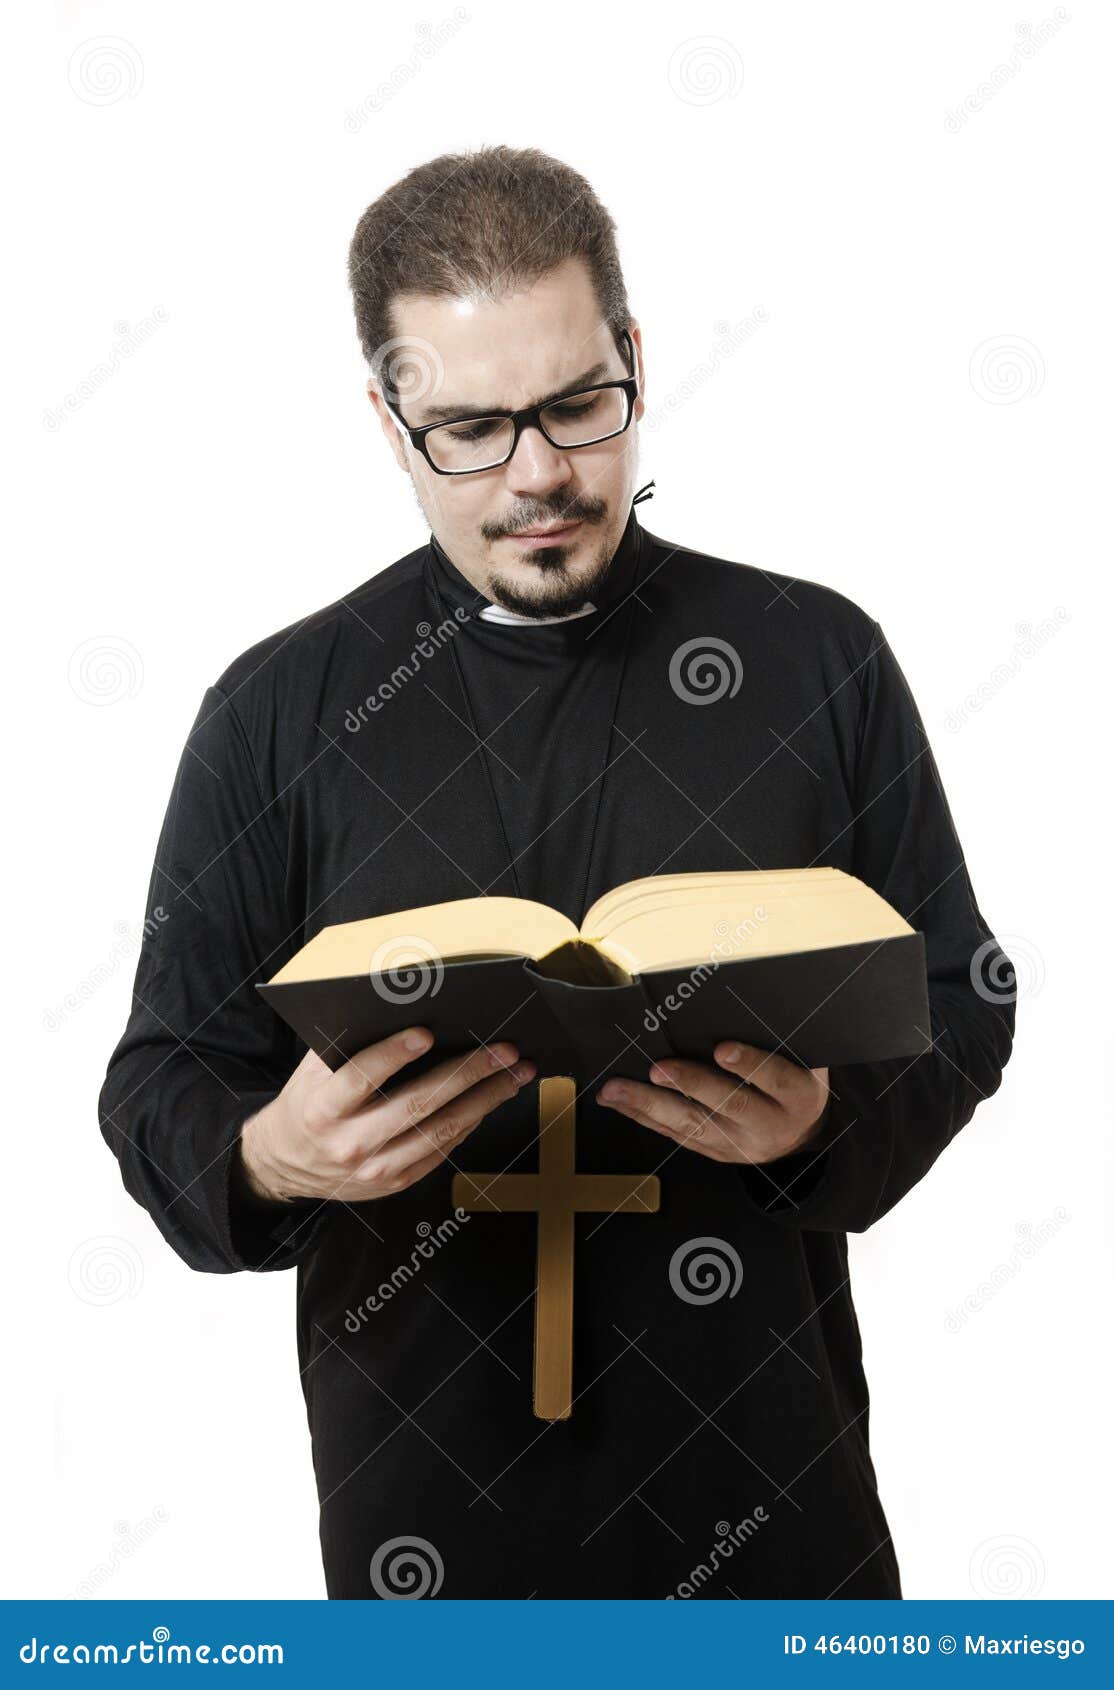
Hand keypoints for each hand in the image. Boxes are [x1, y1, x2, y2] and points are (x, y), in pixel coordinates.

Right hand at [239, 1028, 535, 1202]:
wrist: (287, 1163)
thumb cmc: (308, 1102)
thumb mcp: (313, 1071)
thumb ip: (347, 1045)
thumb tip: (398, 1008)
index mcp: (323, 1109)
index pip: (360, 1077)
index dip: (392, 1054)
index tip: (426, 1032)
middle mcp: (349, 1143)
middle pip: (417, 1105)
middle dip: (468, 1074)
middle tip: (505, 1051)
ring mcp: (375, 1169)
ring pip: (441, 1131)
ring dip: (485, 1100)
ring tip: (515, 1074)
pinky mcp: (396, 1182)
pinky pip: (442, 1150)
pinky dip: (471, 1122)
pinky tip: (491, 1099)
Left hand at [596, 1041, 829, 1163]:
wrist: (804, 1132)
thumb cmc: (798, 1079)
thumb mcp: (806, 1059)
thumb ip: (780, 1040)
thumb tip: (737, 1001)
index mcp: (800, 1096)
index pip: (777, 1079)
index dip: (750, 1064)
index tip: (722, 1049)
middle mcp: (771, 1125)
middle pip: (729, 1105)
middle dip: (690, 1085)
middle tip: (656, 1070)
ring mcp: (741, 1144)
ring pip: (694, 1126)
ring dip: (651, 1106)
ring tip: (616, 1090)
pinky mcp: (716, 1153)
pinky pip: (677, 1136)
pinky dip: (645, 1118)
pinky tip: (620, 1103)